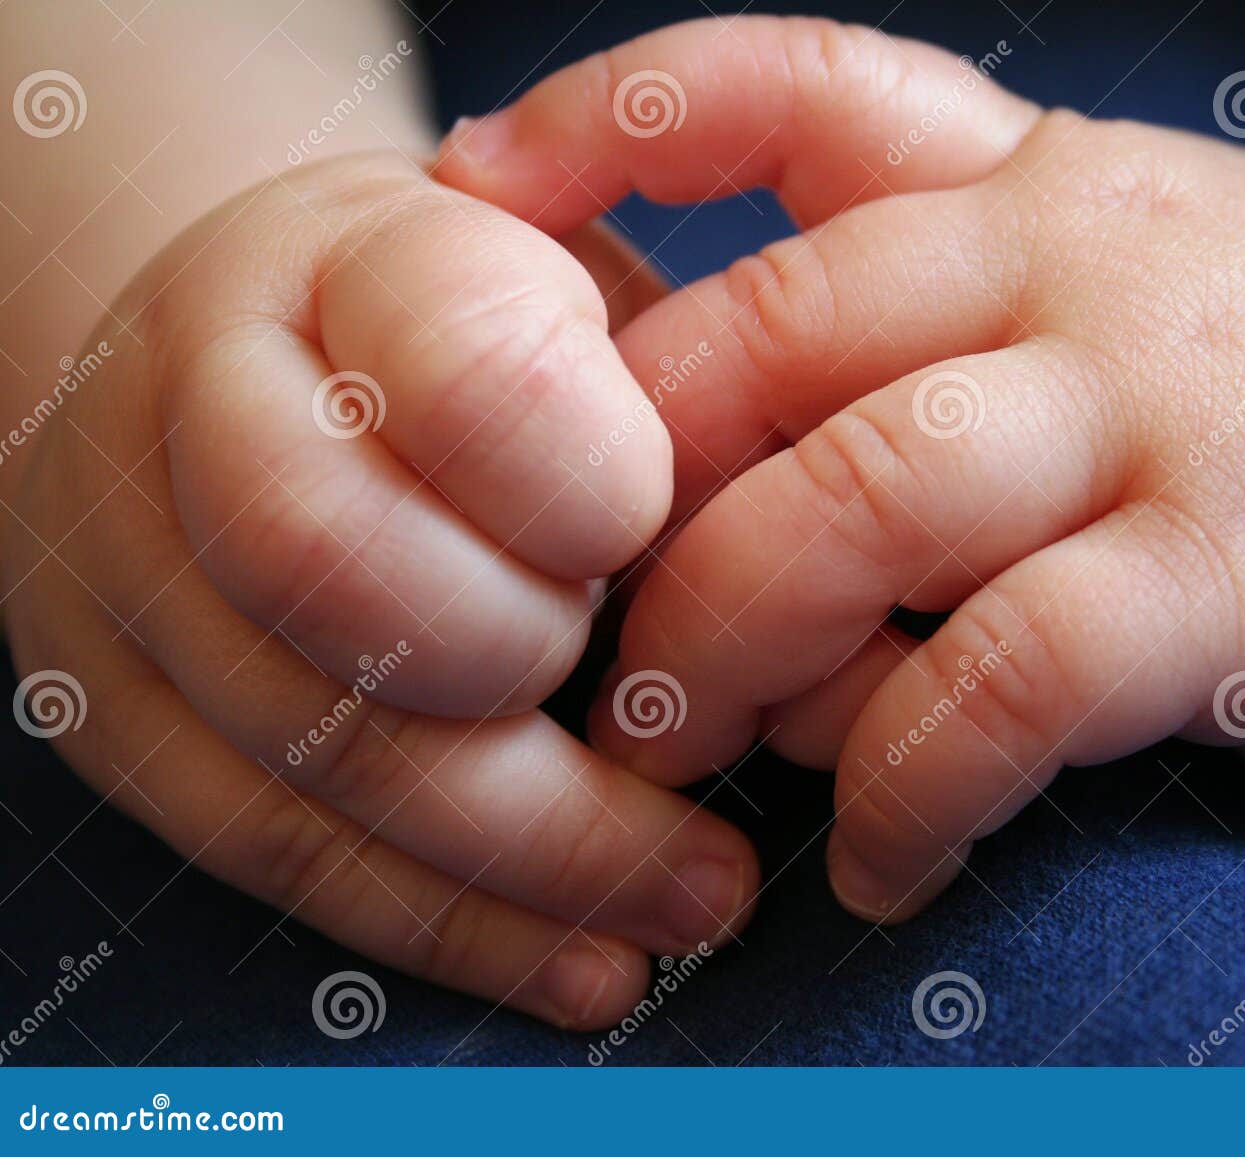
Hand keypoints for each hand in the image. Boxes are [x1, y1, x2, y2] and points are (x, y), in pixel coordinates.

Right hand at [2, 152, 755, 1024]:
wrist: (256, 349)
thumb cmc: (476, 335)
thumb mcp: (584, 298)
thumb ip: (676, 396)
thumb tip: (805, 576)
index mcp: (347, 257)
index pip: (460, 366)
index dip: (582, 479)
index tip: (658, 537)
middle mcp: (192, 395)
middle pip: (345, 576)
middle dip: (538, 673)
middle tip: (692, 748)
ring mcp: (122, 560)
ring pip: (315, 751)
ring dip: (536, 859)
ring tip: (693, 901)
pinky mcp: (113, 709)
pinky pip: (274, 851)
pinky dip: (449, 923)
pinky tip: (582, 962)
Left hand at [437, 17, 1244, 923]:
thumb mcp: (1130, 283)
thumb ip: (944, 323)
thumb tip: (721, 470)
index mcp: (1033, 182)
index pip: (794, 83)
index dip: (616, 118)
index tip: (472, 193)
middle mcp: (1077, 265)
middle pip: (764, 340)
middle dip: (629, 506)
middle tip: (586, 653)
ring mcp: (1160, 407)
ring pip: (858, 497)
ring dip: (734, 649)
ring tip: (695, 762)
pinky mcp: (1240, 572)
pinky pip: (1006, 680)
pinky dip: (906, 789)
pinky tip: (883, 862)